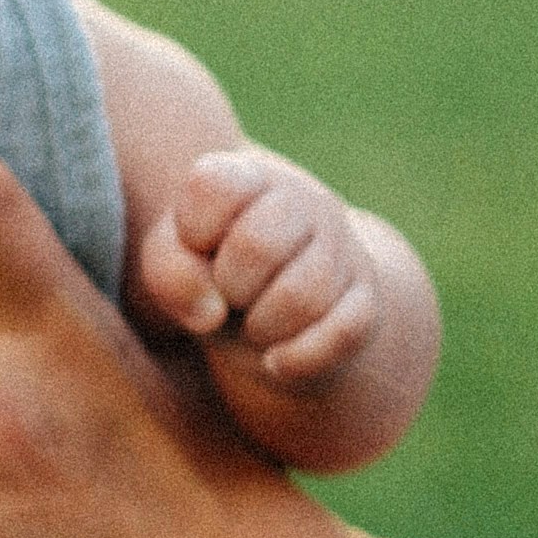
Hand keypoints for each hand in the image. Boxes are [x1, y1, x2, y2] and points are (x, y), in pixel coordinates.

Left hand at [138, 149, 380, 390]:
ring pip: (303, 294)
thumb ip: (171, 273)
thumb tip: (212, 312)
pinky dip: (297, 359)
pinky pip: (342, 333)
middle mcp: (303, 201)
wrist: (273, 314)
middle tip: (230, 294)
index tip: (199, 246)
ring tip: (255, 323)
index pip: (215, 187)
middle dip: (229, 286)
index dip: (193, 230)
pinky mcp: (366, 299)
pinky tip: (276, 360)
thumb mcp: (171, 267)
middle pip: (259, 244)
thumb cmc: (210, 277)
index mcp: (247, 178)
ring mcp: (342, 248)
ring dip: (263, 327)